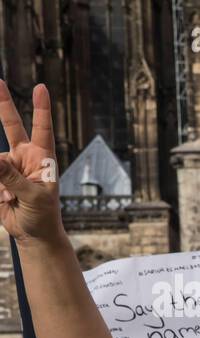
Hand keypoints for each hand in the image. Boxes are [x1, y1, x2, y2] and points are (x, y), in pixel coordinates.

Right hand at [0, 81, 62, 244]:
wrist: (33, 234)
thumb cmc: (43, 216)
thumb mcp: (33, 197)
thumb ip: (12, 178)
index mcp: (43, 159)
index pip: (43, 130)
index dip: (41, 109)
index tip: (41, 88)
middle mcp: (25, 157)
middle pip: (12, 126)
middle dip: (3, 104)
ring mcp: (8, 165)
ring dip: (1, 184)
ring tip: (9, 198)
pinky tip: (3, 200)